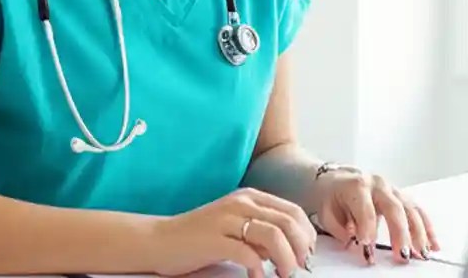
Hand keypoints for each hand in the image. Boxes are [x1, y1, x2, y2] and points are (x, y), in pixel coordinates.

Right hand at [151, 187, 317, 277]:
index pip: (292, 211)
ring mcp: (227, 219)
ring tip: (285, 274)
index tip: (308, 254)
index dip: (307, 234)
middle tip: (300, 267)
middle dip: (301, 247)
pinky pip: (248, 254)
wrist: (160, 239)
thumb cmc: (200, 236)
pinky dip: (259, 268)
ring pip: (273, 234)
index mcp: (250, 197)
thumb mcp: (235, 225)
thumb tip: (289, 248)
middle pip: (287, 221)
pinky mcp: (214, 239)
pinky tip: (257, 277)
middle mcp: (241, 203)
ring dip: (286, 258)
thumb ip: (260, 231)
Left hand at [313, 170, 439, 265]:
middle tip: (403, 255)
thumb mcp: (328, 213)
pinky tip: (432, 244)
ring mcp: (392, 189)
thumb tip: (355, 242)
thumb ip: (341, 229)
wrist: (336, 180)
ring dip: (419, 233)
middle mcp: (378, 185)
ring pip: (411, 209)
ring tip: (422, 253)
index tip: (368, 245)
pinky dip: (427, 229)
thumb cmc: (332, 196)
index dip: (367, 228)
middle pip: (394, 208)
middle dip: (400, 233)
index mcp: (357, 186)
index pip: (366, 209)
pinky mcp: (401, 196)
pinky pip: (418, 211)